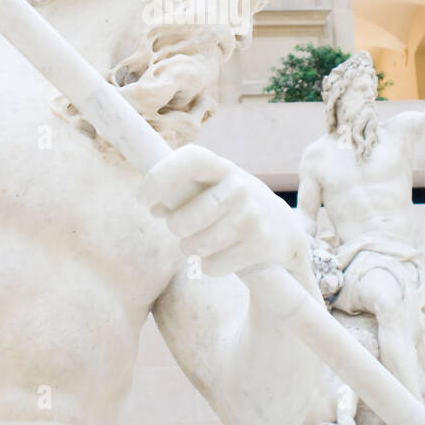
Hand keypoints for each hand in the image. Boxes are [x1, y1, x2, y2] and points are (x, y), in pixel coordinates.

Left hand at [140, 144, 307, 277]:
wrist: (283, 228)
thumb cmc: (230, 205)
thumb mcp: (210, 187)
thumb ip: (179, 191)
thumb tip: (154, 207)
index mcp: (220, 167)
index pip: (190, 159)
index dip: (160, 177)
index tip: (142, 199)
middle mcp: (238, 186)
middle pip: (183, 220)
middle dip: (175, 229)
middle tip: (181, 228)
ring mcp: (251, 215)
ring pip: (197, 246)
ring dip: (191, 249)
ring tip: (202, 242)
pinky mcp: (260, 244)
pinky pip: (213, 265)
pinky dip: (210, 265)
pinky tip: (222, 255)